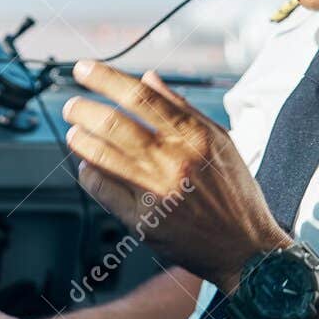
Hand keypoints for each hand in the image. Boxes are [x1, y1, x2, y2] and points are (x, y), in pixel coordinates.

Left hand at [61, 60, 289, 291]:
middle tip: (72, 106)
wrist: (245, 248)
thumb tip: (148, 78)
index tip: (84, 69)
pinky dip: (89, 173)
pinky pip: (104, 190)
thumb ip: (182, 108)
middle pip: (114, 124)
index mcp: (194, 137)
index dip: (105, 79)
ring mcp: (156, 192)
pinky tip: (88, 166)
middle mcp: (174, 161)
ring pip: (102, 156)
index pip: (140, 97)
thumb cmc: (234, 193)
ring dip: (80, 139)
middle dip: (84, 109)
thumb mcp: (220, 141)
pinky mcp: (143, 221)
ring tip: (74, 132)